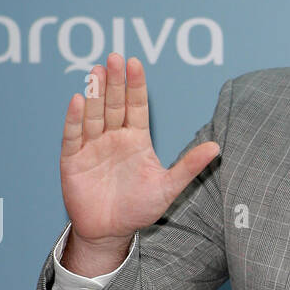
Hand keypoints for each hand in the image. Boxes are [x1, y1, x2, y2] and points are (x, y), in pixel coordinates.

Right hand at [59, 53, 219, 273]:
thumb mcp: (168, 187)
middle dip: (115, 82)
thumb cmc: (139, 209)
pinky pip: (73, 135)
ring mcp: (92, 146)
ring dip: (94, 94)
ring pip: (94, 115)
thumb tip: (217, 147)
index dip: (135, 85)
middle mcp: (114, 137)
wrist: (111, 232)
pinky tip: (78, 100)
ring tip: (97, 72)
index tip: (135, 63)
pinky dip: (76, 119)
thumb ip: (189, 166)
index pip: (136, 106)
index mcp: (136, 139)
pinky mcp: (73, 159)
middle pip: (114, 104)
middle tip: (114, 57)